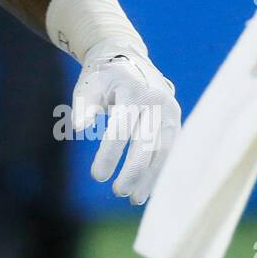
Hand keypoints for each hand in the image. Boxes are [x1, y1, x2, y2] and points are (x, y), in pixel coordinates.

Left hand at [71, 41, 180, 204]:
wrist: (128, 58)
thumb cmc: (103, 76)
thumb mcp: (90, 84)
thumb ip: (84, 105)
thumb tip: (80, 128)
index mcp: (133, 91)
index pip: (121, 129)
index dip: (109, 155)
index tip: (97, 177)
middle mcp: (156, 101)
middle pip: (146, 144)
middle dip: (133, 172)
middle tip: (118, 192)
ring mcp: (170, 111)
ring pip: (163, 151)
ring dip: (150, 177)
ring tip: (136, 199)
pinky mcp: (176, 120)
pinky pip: (170, 150)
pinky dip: (160, 170)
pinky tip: (149, 188)